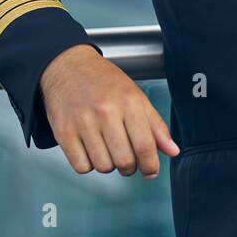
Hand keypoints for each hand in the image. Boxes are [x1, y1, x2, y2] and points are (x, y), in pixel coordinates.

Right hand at [40, 43, 179, 177]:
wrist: (67, 66)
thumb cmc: (103, 81)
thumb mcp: (135, 95)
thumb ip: (155, 125)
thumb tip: (172, 151)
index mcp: (128, 101)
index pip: (145, 146)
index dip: (151, 165)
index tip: (151, 170)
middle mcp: (105, 111)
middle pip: (125, 161)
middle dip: (130, 167)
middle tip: (127, 157)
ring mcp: (83, 122)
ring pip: (103, 167)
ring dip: (108, 165)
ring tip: (107, 148)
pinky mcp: (64, 132)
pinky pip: (81, 166)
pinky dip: (88, 164)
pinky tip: (90, 149)